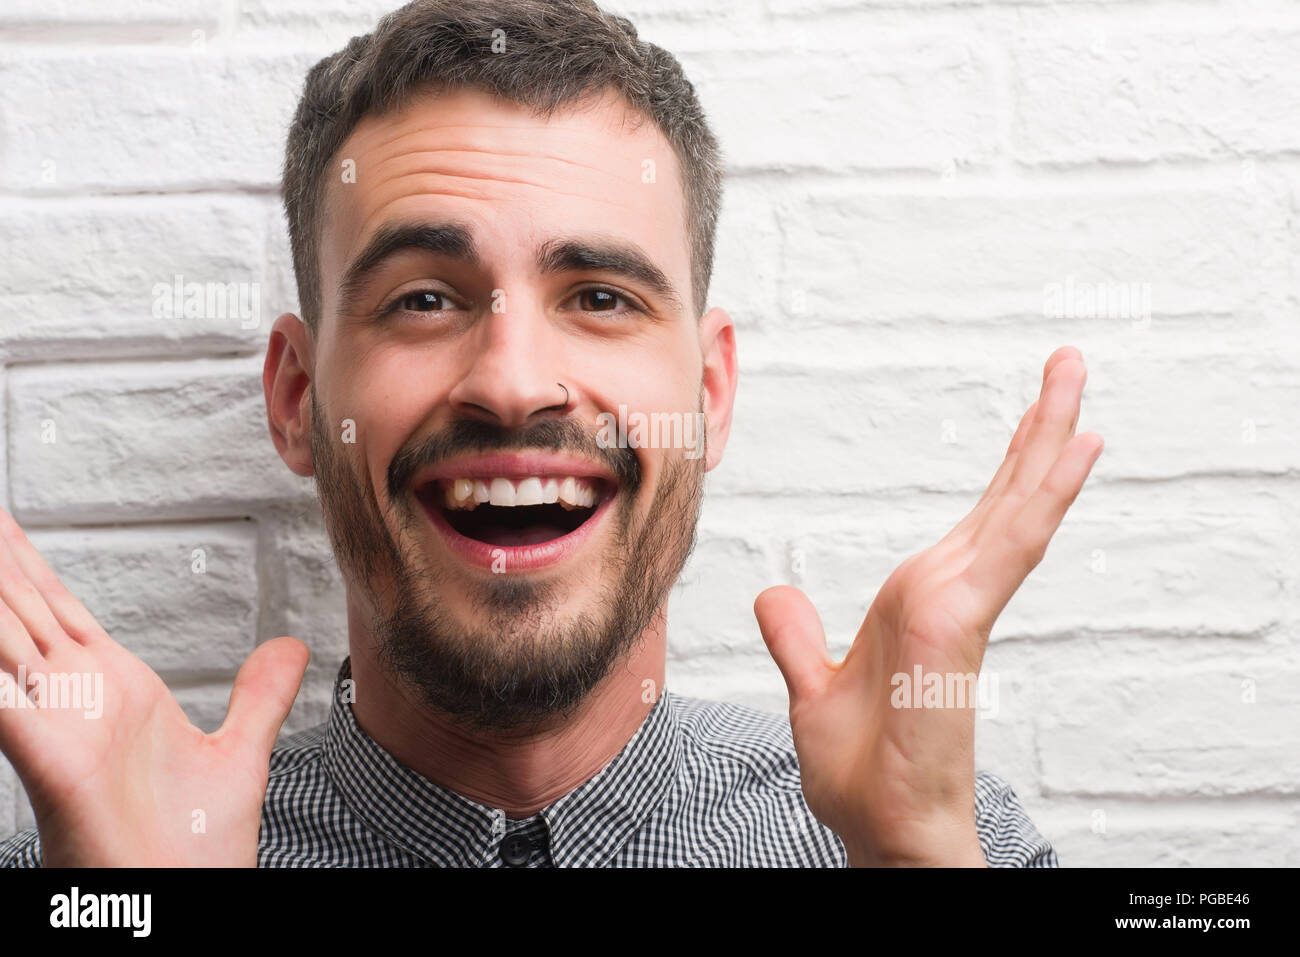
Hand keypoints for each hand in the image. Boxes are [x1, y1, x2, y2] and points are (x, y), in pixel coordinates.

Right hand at [0, 507, 307, 865]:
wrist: (188, 902)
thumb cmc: (197, 848)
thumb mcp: (239, 752)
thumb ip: (261, 696)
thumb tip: (292, 647)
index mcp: (114, 689)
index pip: (62, 608)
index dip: (32, 564)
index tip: (9, 524)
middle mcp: (75, 699)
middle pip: (23, 608)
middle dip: (4, 560)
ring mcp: (54, 725)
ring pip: (3, 638)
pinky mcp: (43, 757)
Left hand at [755, 346, 1101, 865]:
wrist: (883, 829)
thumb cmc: (861, 775)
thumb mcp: (810, 691)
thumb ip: (797, 639)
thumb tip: (778, 593)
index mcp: (918, 599)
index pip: (975, 519)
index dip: (1010, 468)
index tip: (1036, 419)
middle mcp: (947, 592)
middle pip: (1005, 496)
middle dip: (1038, 429)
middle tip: (1069, 364)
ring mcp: (958, 603)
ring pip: (1015, 505)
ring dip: (1049, 439)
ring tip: (1076, 376)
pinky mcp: (959, 620)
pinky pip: (1008, 544)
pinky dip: (1042, 496)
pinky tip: (1074, 451)